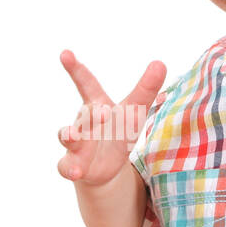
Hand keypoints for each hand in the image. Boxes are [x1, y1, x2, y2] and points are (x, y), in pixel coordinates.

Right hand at [56, 49, 164, 187]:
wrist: (105, 166)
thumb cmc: (118, 131)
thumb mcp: (134, 112)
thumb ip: (145, 90)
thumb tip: (160, 62)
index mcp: (96, 105)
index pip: (86, 84)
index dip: (76, 68)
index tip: (65, 53)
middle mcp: (83, 122)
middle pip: (84, 114)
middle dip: (92, 114)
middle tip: (104, 112)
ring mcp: (76, 144)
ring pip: (68, 136)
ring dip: (70, 136)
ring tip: (73, 135)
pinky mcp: (73, 165)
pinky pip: (65, 166)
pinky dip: (70, 169)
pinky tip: (76, 172)